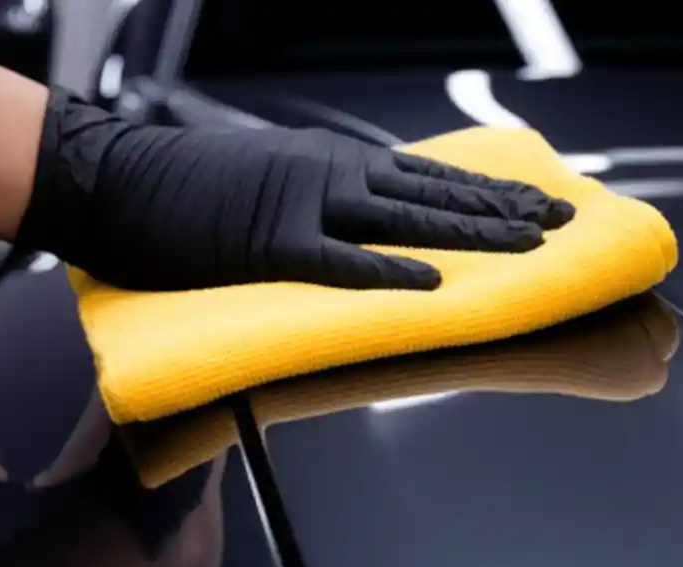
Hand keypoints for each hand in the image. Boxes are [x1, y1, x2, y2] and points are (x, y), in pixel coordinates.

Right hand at [18, 88, 574, 290]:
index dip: (490, 192)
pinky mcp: (270, 244)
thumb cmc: (193, 187)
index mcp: (336, 163)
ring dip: (471, 234)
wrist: (120, 177)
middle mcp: (334, 175)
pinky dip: (388, 274)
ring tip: (528, 246)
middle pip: (437, 194)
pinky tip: (433, 287)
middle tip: (563, 223)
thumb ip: (328, 197)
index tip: (540, 203)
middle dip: (505, 210)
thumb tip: (374, 217)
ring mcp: (305, 207)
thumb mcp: (275, 178)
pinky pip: (340, 263)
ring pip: (407, 220)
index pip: (432, 178)